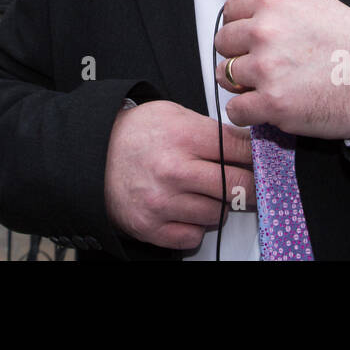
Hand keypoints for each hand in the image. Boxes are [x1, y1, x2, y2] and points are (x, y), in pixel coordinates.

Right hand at [104, 100, 253, 249]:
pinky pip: (195, 236)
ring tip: (200, 190)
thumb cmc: (133, 134)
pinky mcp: (152, 227)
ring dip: (217, 204)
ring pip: (219, 213)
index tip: (258, 159)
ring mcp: (164, 203)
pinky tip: (185, 208)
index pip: (240, 150)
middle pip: (238, 186)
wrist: (92, 155)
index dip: (254, 155)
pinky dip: (195, 225)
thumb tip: (246, 145)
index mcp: (183, 137)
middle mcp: (175, 171)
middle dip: (249, 184)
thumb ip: (210, 130)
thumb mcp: (173, 114)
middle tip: (248, 182)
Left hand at [214, 0, 349, 139]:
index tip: (247, 37)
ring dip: (240, 84)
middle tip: (259, 64)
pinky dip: (245, 112)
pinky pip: (235, 109)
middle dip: (238, 54)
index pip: (230, 11)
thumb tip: (253, 14)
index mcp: (273, 3)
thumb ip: (278, 8)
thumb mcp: (314, 5)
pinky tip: (262, 108)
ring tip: (265, 86)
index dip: (237, 26)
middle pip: (223, 43)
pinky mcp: (272, 103)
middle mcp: (264, 32)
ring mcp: (266, 69)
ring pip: (225, 75)